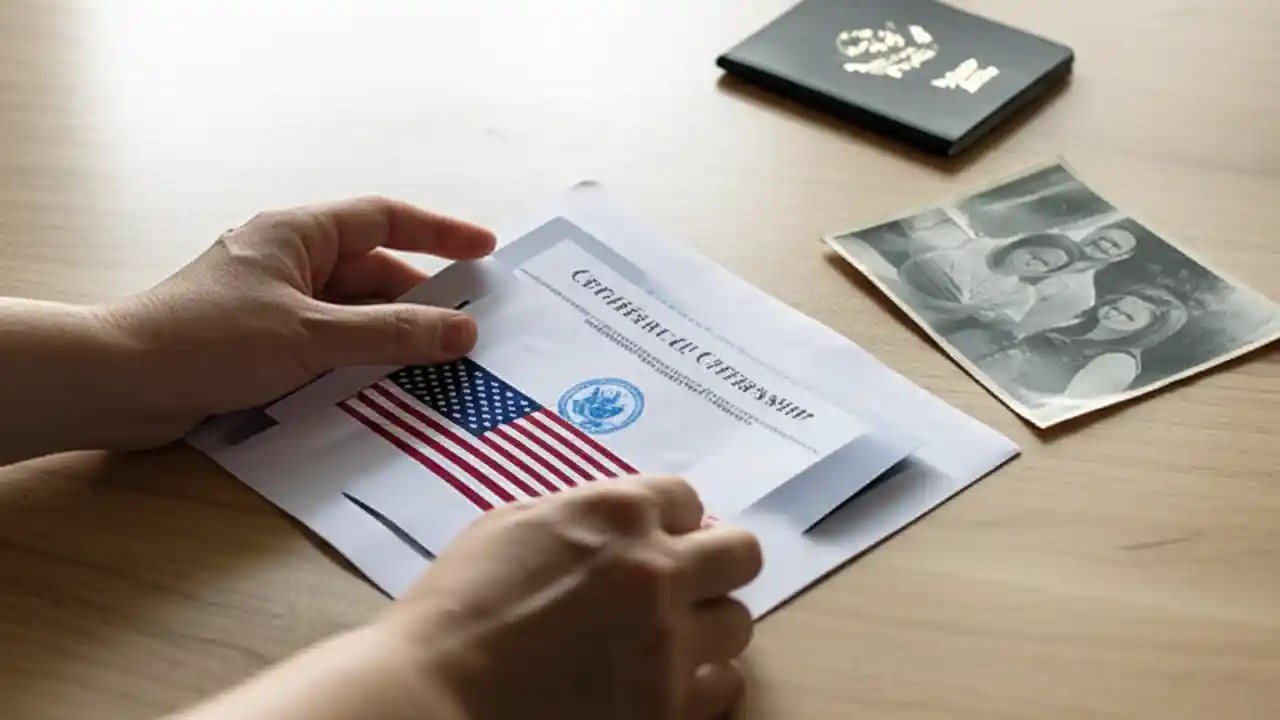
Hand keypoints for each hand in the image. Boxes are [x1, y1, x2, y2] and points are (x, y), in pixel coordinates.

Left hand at [104, 196, 495, 444]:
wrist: (118, 383)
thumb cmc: (208, 341)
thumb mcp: (312, 336)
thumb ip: (391, 333)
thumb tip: (462, 331)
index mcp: (297, 234)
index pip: (384, 218)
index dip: (439, 231)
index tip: (486, 249)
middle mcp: (288, 261)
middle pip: (373, 273)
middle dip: (420, 302)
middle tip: (469, 333)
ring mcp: (274, 304)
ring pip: (352, 315)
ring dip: (389, 339)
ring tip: (437, 368)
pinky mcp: (261, 345)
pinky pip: (328, 346)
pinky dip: (358, 362)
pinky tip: (384, 388)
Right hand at [173, 477, 762, 719]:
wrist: (436, 693)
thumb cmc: (456, 607)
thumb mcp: (508, 526)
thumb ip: (578, 513)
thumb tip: (624, 521)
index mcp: (615, 512)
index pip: (686, 498)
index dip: (673, 519)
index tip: (660, 539)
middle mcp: (657, 568)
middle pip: (740, 553)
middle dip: (717, 562)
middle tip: (689, 581)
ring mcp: (669, 640)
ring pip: (738, 622)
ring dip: (709, 625)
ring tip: (672, 638)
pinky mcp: (670, 703)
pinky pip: (724, 684)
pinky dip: (702, 680)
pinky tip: (669, 680)